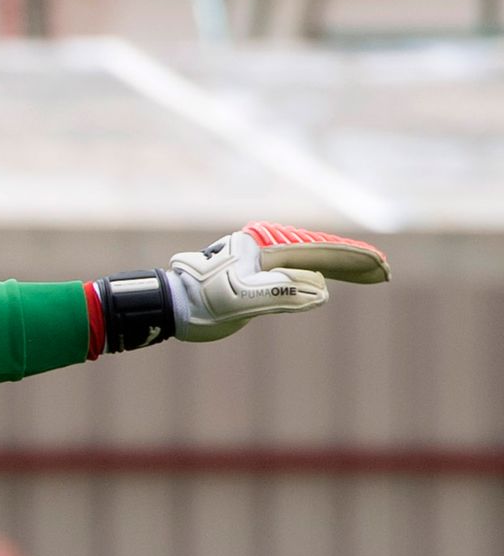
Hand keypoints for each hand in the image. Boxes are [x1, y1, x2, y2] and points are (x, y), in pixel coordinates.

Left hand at [170, 224, 387, 341]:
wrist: (171, 306)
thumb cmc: (199, 303)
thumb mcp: (237, 301)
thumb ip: (279, 294)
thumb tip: (322, 291)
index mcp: (264, 248)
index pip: (317, 253)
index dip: (352, 260)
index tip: (381, 268)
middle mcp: (265, 248)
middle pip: (318, 251)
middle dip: (352, 259)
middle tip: (384, 270)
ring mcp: (261, 260)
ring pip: (309, 259)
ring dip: (339, 266)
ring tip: (371, 271)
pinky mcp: (256, 274)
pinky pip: (295, 270)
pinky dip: (317, 274)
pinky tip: (330, 280)